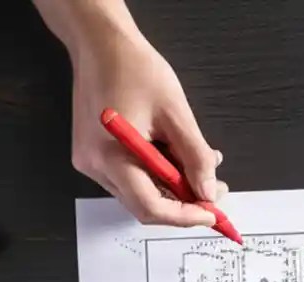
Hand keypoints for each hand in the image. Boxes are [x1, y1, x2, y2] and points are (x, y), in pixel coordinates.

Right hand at [67, 28, 223, 224]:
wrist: (100, 44)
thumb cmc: (135, 69)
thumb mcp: (176, 114)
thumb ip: (195, 157)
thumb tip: (208, 191)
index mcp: (111, 156)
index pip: (151, 206)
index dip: (185, 216)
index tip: (212, 212)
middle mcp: (95, 165)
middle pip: (144, 204)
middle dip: (182, 203)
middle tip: (213, 190)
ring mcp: (90, 161)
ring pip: (137, 192)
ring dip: (171, 188)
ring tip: (200, 166)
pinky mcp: (92, 154)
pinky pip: (127, 177)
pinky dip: (155, 174)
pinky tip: (175, 156)